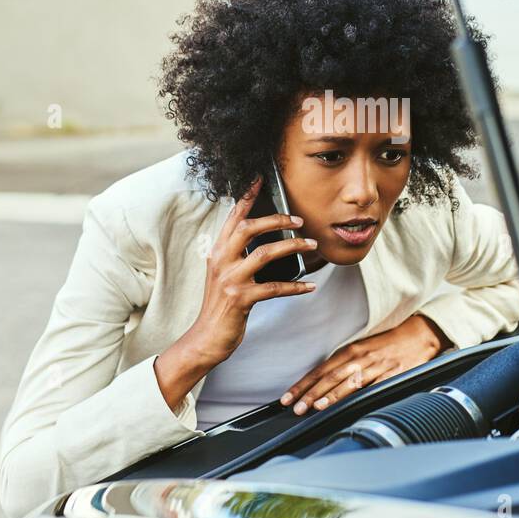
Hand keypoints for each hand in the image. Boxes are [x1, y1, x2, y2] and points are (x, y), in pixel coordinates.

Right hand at [154, 177, 316, 409]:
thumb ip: (238, 256)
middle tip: (299, 220)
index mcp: (218, 252)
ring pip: (265, 254)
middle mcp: (221, 261)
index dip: (247, 197)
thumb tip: (268, 240)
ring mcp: (230, 280)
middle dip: (276, 220)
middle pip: (249, 229)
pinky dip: (295, 286)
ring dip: (292, 247)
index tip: (260, 178)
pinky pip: (274, 287)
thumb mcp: (225, 275)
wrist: (207, 338)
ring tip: (311, 246)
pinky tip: (310, 286)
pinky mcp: (241, 299)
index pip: (233, 217)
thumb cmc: (221, 305)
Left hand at [280, 313, 452, 415]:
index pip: (320, 370)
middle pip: (329, 377)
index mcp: (351, 350)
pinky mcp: (391, 375)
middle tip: (294, 407)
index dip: (303, 384)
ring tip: (312, 408)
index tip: (287, 397)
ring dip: (328, 396)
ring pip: (346, 382)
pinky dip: (355, 395)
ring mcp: (375, 366)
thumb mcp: (364, 349)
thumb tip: (324, 384)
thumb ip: (346, 365)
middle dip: (310, 393)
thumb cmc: (390, 343)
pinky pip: (371, 386)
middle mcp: (360, 357)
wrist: (420, 334)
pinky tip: (346, 404)